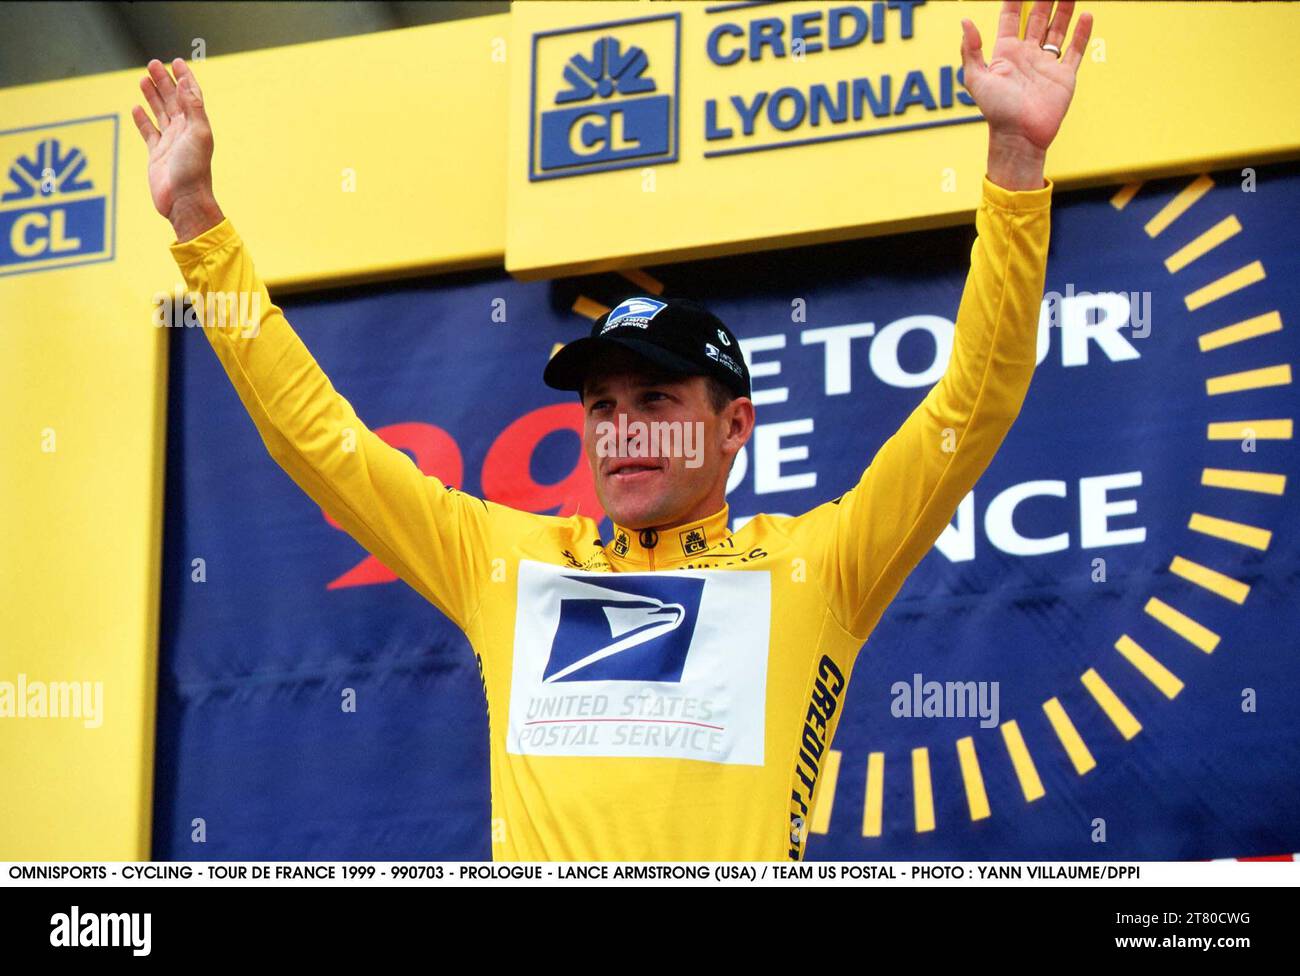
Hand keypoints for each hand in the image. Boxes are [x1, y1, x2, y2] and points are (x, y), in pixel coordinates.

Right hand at [131, 58, 223, 241]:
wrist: (183, 201)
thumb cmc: (193, 170)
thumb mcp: (197, 134)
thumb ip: (193, 108)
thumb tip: (186, 83)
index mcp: (196, 125)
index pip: (191, 96)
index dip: (185, 78)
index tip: (176, 62)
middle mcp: (184, 132)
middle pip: (173, 100)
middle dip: (164, 81)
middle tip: (152, 64)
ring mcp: (170, 143)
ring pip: (160, 112)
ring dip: (153, 96)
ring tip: (143, 79)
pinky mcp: (156, 155)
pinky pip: (149, 132)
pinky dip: (143, 119)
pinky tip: (137, 107)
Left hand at [961, 2, 1093, 188]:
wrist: (1019, 136)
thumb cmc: (996, 111)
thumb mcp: (976, 79)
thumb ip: (970, 50)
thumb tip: (965, 22)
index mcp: (1005, 54)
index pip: (1010, 19)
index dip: (1014, 1)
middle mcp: (1026, 56)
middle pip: (1037, 19)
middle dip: (1043, 0)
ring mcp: (1046, 65)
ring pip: (1057, 30)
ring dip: (1064, 11)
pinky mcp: (1064, 76)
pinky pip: (1075, 50)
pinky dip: (1082, 33)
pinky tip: (1086, 15)